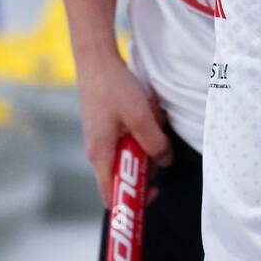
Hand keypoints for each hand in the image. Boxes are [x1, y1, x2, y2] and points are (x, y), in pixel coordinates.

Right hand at [76, 52, 173, 206]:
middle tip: (160, 142)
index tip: (153, 192)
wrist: (95, 58)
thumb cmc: (113, 87)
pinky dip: (143, 127)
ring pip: (132, 151)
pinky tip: (147, 108)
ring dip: (148, 139)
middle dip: (148, 160)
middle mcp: (99, 151)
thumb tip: (165, 162)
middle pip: (127, 173)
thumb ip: (154, 144)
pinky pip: (130, 136)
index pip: (112, 195)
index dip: (132, 201)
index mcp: (101, 155)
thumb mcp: (140, 117)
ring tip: (152, 116)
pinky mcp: (108, 125)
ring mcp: (103, 138)